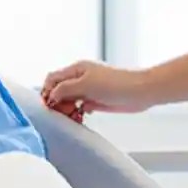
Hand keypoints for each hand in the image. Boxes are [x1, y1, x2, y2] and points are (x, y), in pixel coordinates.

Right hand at [40, 61, 155, 122]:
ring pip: (69, 100)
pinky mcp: (97, 101)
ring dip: (66, 109)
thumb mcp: (85, 84)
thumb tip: (50, 96)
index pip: (53, 78)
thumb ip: (65, 89)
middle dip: (56, 102)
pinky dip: (77, 113)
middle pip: (59, 90)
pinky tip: (81, 117)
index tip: (48, 105)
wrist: (141, 91)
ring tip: (72, 116)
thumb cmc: (115, 84)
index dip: (47, 91)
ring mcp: (89, 90)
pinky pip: (80, 108)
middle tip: (62, 113)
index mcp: (76, 69)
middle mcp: (81, 78)